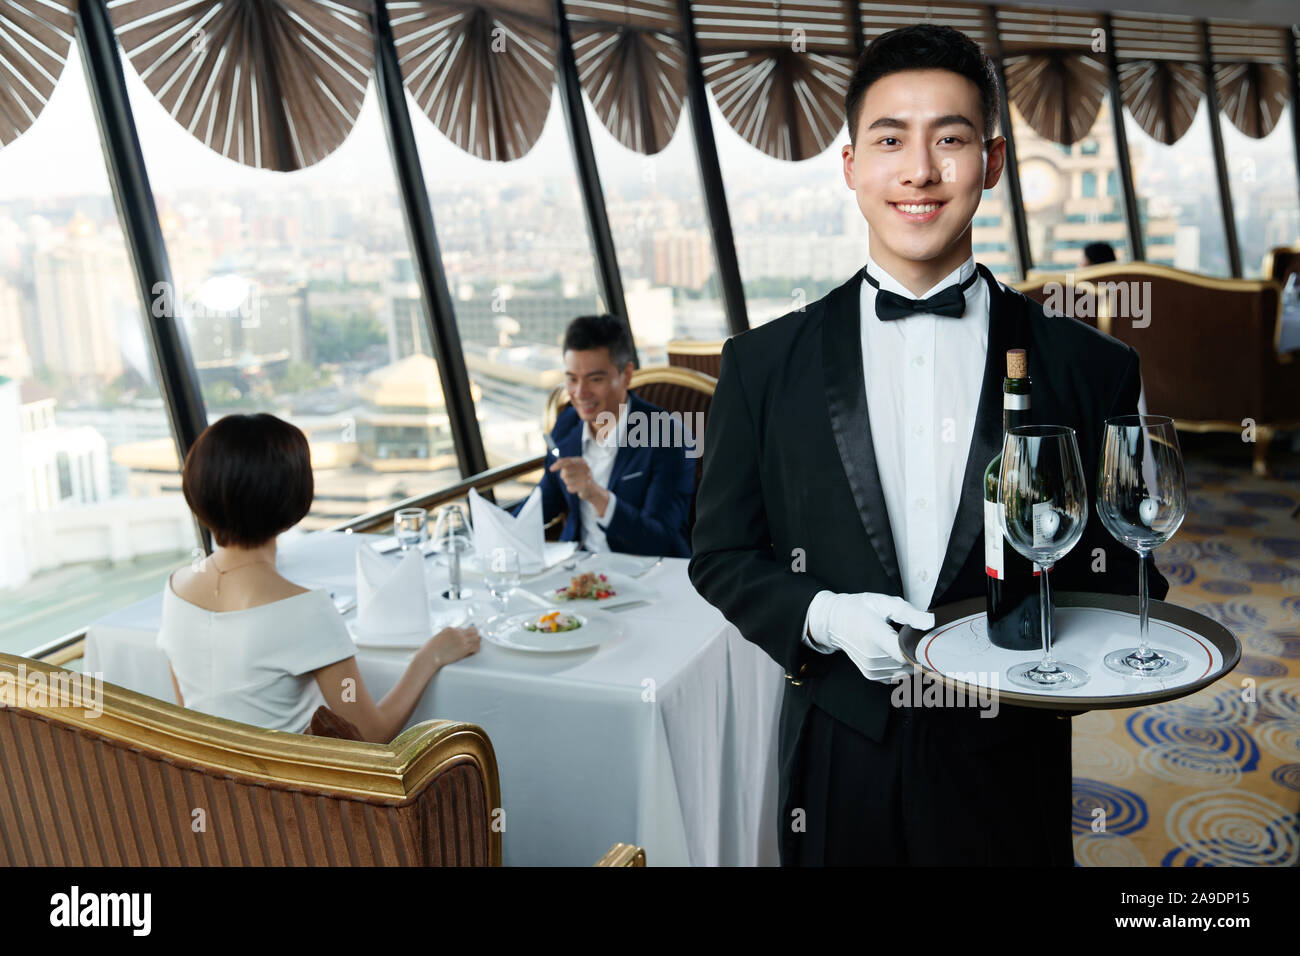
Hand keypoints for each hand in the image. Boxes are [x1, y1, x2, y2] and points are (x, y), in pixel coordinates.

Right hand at [423, 626, 479, 670]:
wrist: (429, 656)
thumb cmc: (430, 650)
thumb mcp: (438, 637)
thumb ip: (447, 636)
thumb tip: (452, 638)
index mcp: (450, 629)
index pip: (464, 628)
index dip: (466, 634)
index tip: (467, 637)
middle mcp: (457, 632)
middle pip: (474, 630)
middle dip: (474, 636)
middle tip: (473, 641)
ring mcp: (461, 640)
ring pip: (477, 638)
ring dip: (476, 642)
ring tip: (474, 647)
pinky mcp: (464, 648)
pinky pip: (476, 647)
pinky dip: (475, 649)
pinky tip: (472, 652)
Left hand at [550, 457, 609, 512]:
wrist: (593, 490)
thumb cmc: (580, 478)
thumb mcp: (574, 468)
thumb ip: (566, 464)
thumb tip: (558, 460)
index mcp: (582, 461)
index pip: (568, 461)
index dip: (558, 464)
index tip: (551, 469)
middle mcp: (586, 467)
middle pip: (565, 471)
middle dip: (563, 476)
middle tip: (569, 479)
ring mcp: (587, 477)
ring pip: (567, 480)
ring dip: (567, 483)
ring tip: (574, 484)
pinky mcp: (586, 486)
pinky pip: (570, 488)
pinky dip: (570, 489)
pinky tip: (576, 489)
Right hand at [818, 592, 933, 682]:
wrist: (833, 621)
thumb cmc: (858, 609)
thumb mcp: (883, 602)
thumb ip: (908, 612)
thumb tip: (929, 622)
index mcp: (875, 635)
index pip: (904, 654)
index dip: (920, 650)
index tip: (926, 642)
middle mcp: (872, 656)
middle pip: (908, 664)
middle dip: (917, 652)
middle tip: (913, 637)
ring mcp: (870, 667)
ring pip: (904, 671)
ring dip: (909, 660)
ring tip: (901, 643)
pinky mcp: (871, 674)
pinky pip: (896, 676)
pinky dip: (900, 667)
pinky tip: (895, 653)